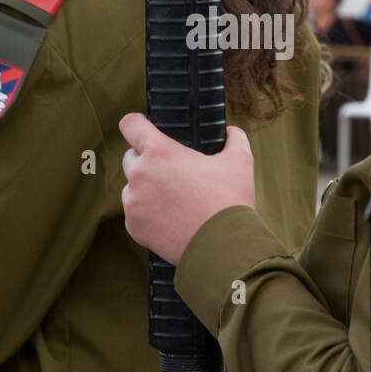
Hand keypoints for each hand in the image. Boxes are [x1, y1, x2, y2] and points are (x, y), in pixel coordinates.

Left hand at [119, 113, 256, 265]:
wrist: (224, 246)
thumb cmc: (229, 200)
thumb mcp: (239, 160)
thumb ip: (233, 138)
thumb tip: (230, 132)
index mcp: (158, 152)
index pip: (130, 125)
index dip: (137, 125)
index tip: (145, 130)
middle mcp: (139, 175)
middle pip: (130, 157)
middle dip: (146, 161)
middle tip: (171, 171)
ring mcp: (133, 203)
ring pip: (132, 188)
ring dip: (146, 189)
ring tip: (174, 199)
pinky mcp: (134, 227)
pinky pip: (135, 214)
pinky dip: (148, 214)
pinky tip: (171, 219)